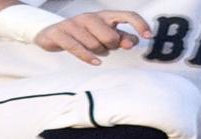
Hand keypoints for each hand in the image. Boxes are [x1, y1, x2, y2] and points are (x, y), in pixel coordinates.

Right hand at [35, 12, 153, 64]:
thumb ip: (123, 39)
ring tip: (92, 50)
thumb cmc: (86, 36)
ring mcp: (73, 24)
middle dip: (110, 47)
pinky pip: (77, 48)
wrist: (52, 34)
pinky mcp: (59, 33)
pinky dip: (88, 57)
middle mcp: (90, 17)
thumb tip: (133, 42)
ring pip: (95, 45)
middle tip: (104, 47)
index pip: (127, 15)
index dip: (139, 24)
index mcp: (105, 16)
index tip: (148, 36)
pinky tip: (96, 62)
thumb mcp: (106, 36)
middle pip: (111, 37)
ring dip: (97, 52)